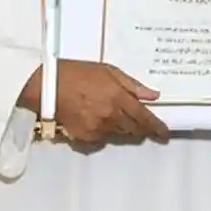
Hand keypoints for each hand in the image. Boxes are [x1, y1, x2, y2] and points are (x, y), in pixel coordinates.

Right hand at [21, 61, 168, 143]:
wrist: (46, 87)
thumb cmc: (76, 73)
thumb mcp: (107, 71)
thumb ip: (132, 85)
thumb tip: (153, 96)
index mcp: (118, 98)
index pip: (144, 118)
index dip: (157, 127)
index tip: (165, 134)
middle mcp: (110, 116)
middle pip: (134, 130)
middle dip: (141, 129)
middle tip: (143, 125)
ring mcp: (97, 129)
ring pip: (119, 135)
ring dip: (123, 129)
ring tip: (114, 117)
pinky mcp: (84, 138)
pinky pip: (102, 139)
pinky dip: (104, 133)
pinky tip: (97, 121)